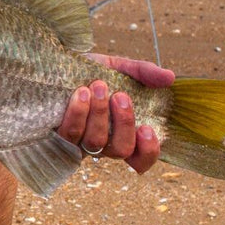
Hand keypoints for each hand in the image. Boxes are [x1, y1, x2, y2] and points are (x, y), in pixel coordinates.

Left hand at [57, 54, 174, 173]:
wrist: (55, 66)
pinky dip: (77, 113)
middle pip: (120, 150)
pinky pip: (69, 133)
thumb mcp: (120, 68)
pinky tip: (80, 93)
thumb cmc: (91, 72)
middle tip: (120, 95)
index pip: (140, 159)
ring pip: (94, 141)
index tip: (147, 128)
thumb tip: (170, 78)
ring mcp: (80, 142)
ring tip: (97, 85)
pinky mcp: (58, 135)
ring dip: (99, 113)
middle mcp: (102, 143)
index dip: (148, 151)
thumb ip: (144, 73)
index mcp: (122, 132)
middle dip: (123, 123)